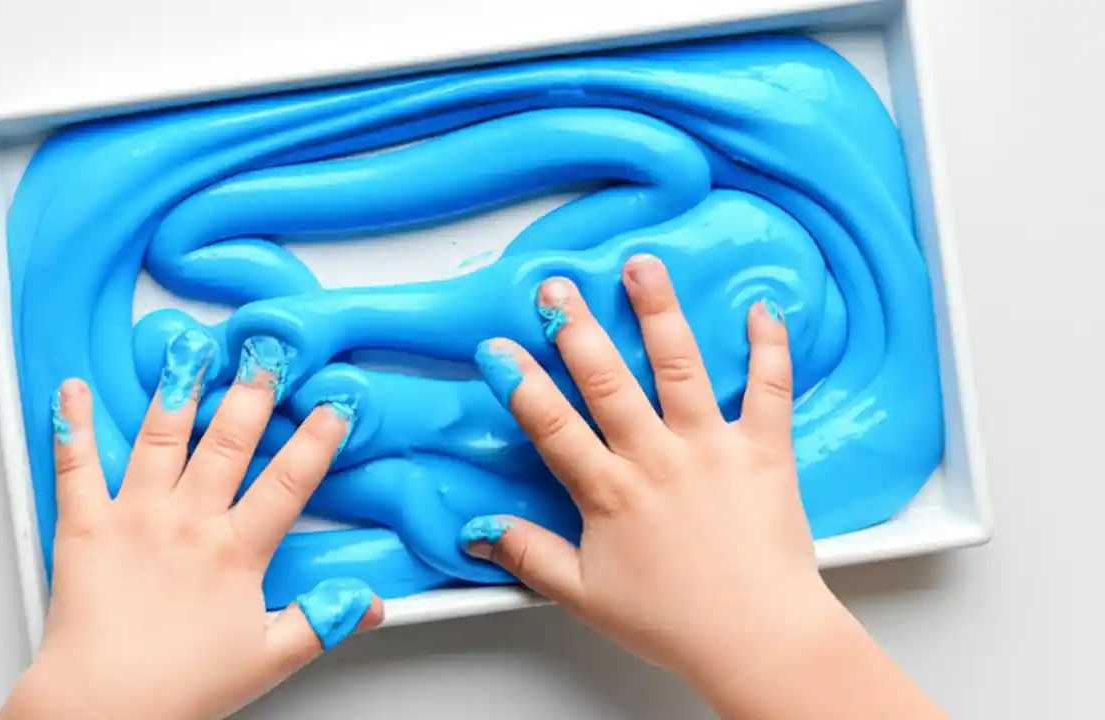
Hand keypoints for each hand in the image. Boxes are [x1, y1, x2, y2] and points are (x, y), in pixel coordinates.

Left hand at [2, 331, 382, 719]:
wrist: (99, 711)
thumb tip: (370, 605)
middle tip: (266, 355)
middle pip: (228, 445)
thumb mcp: (267, 660)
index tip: (336, 404)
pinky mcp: (85, 528)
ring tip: (193, 350)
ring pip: (162, 440)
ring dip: (179, 391)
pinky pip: (77, 468)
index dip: (317, 441)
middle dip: (251, 394)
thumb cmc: (178, 689)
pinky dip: (73, 426)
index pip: (288, 484)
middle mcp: (188, 524)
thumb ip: (320, 624)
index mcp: (235, 553)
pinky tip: (73, 390)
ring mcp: (135, 519)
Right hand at [466, 254, 943, 718]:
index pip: (552, 426)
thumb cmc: (674, 621)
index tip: (497, 346)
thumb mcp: (585, 595)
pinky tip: (761, 309)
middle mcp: (657, 459)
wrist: (758, 638)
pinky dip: (769, 347)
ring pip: (679, 367)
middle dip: (576, 329)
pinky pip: (768, 390)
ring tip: (642, 266)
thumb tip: (476, 531)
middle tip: (555, 287)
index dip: (521, 383)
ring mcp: (711, 449)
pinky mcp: (763, 451)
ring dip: (658, 313)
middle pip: (607, 382)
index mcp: (610, 492)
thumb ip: (529, 556)